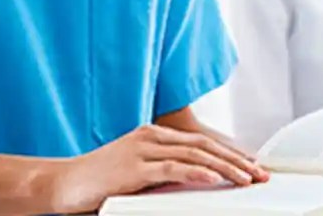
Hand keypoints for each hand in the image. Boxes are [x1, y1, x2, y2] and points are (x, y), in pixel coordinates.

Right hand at [49, 123, 269, 213]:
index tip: (252, 166)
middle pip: (204, 146)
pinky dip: (197, 172)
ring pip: (194, 155)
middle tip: (260, 173)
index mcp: (154, 136)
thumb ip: (166, 176)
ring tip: (247, 177)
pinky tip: (216, 178)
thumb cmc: (98, 183)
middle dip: (236, 160)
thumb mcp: (139, 176)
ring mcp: (143, 149)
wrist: (61, 184)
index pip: (201, 143)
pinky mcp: (134, 167)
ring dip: (225, 167)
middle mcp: (151, 137)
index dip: (230, 154)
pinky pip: (172, 168)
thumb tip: (200, 185)